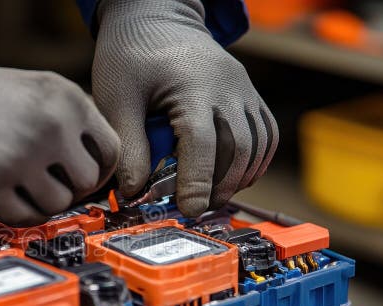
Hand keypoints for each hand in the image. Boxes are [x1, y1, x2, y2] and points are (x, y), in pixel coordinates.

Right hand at [0, 53, 119, 225]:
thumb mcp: (35, 88)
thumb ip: (70, 120)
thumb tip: (97, 164)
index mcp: (67, 99)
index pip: (111, 151)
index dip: (99, 170)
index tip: (81, 176)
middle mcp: (51, 127)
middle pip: (87, 182)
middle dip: (70, 188)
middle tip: (46, 183)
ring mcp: (21, 158)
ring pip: (58, 205)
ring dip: (41, 202)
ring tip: (19, 185)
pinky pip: (25, 218)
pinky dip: (18, 213)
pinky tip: (3, 195)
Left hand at [93, 0, 277, 215]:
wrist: (157, 18)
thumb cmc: (132, 54)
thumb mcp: (117, 99)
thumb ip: (128, 147)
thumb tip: (133, 193)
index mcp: (193, 86)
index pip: (203, 142)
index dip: (198, 181)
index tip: (188, 209)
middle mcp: (228, 87)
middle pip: (238, 148)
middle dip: (220, 186)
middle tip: (196, 207)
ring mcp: (244, 89)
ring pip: (257, 145)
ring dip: (238, 178)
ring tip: (211, 195)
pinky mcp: (249, 94)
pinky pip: (265, 134)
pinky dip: (254, 162)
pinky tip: (231, 177)